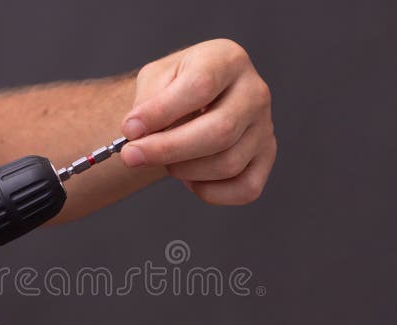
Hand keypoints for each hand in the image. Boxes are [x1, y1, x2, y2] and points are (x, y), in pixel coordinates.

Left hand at [120, 39, 275, 204]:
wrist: (195, 99)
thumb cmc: (175, 88)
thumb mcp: (156, 79)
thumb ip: (147, 103)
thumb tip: (138, 134)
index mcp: (228, 60)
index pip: (201, 87)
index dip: (162, 112)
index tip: (129, 129)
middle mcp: (255, 92)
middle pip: (220, 131)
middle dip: (168, 150)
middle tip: (132, 156)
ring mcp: (265, 127)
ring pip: (228, 163)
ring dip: (185, 170)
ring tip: (166, 160)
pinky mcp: (266, 157)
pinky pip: (245, 188)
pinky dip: (211, 192)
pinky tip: (191, 179)